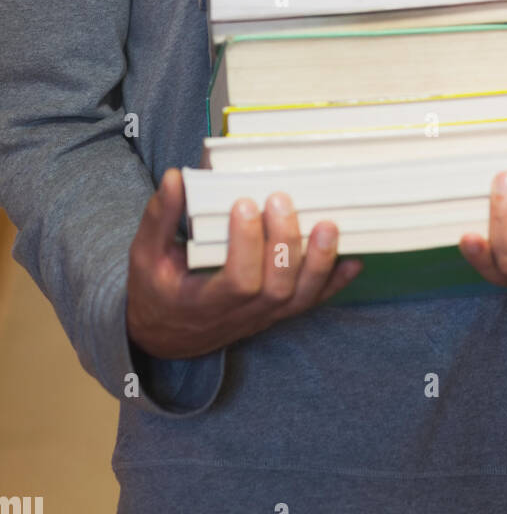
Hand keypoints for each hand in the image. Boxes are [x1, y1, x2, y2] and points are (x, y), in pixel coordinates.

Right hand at [126, 167, 361, 358]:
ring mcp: (262, 316)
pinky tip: (353, 258)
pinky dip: (335, 281)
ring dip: (319, 262)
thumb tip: (175, 177)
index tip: (244, 203)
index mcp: (203, 302)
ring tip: (327, 225)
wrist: (167, 336)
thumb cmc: (157, 290)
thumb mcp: (145, 256)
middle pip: (275, 288)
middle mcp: (239, 314)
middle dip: (284, 244)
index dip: (246, 245)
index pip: (237, 281)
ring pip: (300, 299)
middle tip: (281, 200)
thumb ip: (160, 218)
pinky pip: (311, 302)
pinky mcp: (276, 313)